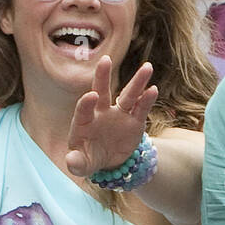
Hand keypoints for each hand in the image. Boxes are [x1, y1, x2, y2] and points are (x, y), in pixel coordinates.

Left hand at [65, 56, 157, 179]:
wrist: (110, 161)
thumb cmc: (89, 159)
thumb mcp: (82, 164)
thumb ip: (76, 163)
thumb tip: (71, 161)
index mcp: (84, 121)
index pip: (83, 110)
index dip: (86, 103)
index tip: (91, 95)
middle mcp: (101, 113)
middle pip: (102, 91)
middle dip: (103, 76)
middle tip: (105, 60)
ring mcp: (119, 115)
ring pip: (128, 95)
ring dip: (137, 82)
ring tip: (148, 67)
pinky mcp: (134, 121)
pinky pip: (141, 108)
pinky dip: (147, 99)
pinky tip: (153, 89)